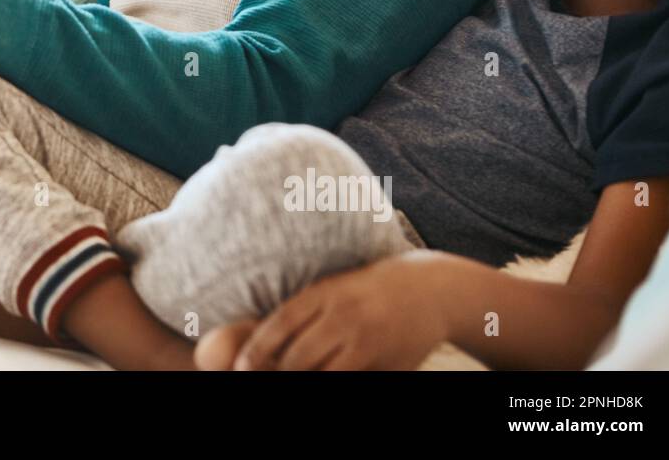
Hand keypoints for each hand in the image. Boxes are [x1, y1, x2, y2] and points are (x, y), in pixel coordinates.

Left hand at [200, 252, 448, 370]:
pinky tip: (325, 377)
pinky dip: (334, 380)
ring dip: (304, 379)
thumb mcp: (335, 288)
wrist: (429, 290)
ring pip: (323, 374)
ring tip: (291, 379)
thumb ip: (305, 311)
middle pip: (298, 356)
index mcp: (325, 292)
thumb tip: (260, 340)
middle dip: (277, 373)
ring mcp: (366, 341)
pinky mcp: (386, 363)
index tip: (240, 366)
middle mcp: (344, 316)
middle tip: (262, 378)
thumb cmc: (369, 291)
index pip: (281, 323)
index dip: (256, 349)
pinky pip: (351, 380)